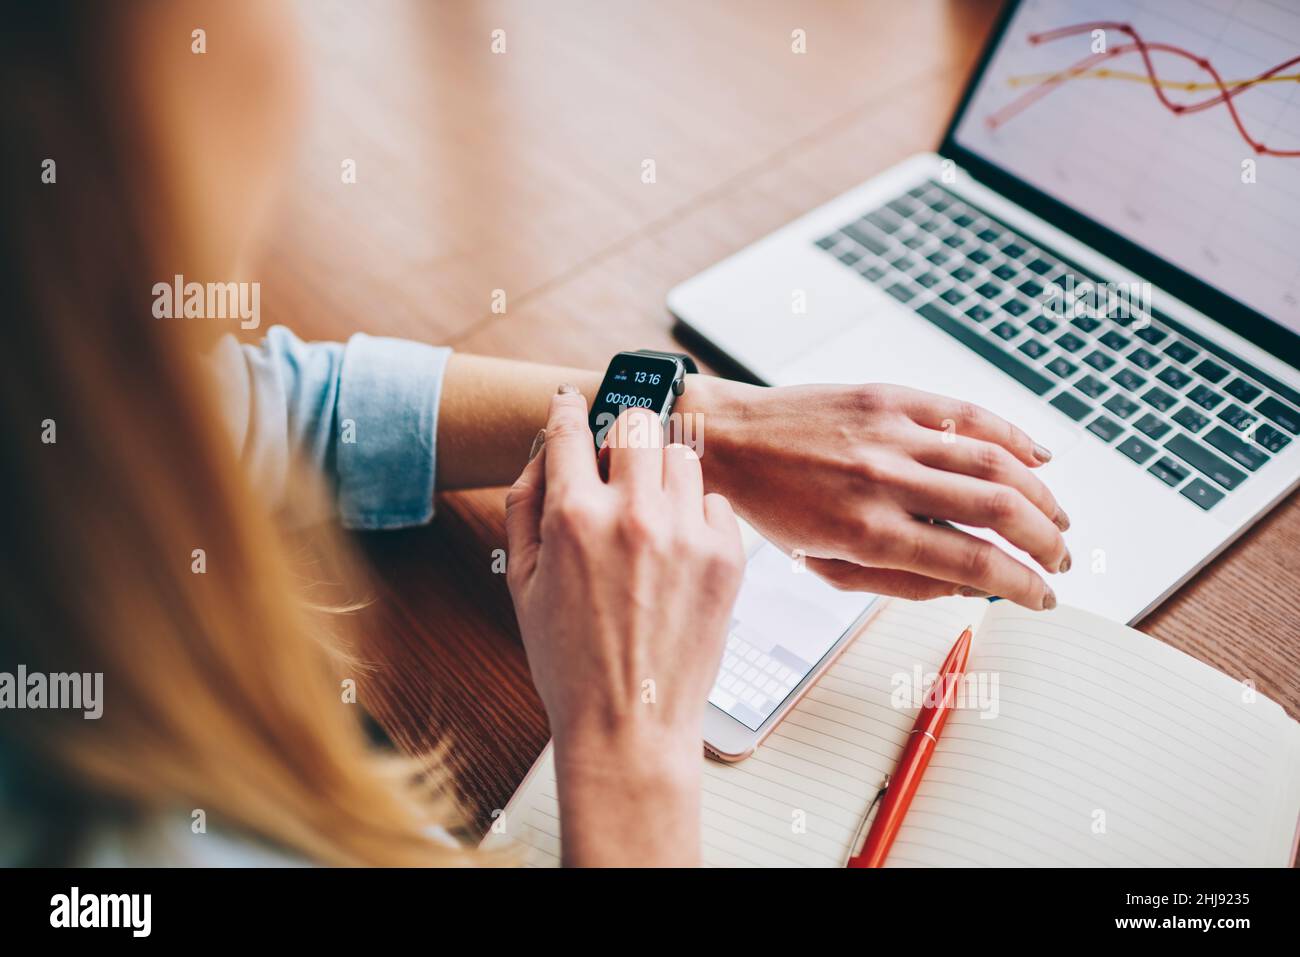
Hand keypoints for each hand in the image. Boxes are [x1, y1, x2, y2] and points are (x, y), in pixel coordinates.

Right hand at [504, 387, 744, 865]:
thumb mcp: (521, 581)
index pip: (570, 429)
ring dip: (661, 472)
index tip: (570, 404)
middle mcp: (634, 514)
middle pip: (636, 424)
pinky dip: (697, 515)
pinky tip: (678, 549)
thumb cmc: (569, 659)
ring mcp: (686, 533)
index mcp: (574, 516)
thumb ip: (525, 505)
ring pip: (681, 456)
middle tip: (617, 462)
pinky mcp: (727, 556)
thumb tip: (541, 452)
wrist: (629, 722)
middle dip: (621, 435)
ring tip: (649, 512)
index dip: (566, 411)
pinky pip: (716, 502)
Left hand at [685, 379, 1068, 609]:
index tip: (1043, 598)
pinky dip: (1013, 434)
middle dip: (1047, 542)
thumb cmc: (774, 510)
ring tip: (1059, 519)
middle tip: (1061, 561)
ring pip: (996, 460)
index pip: (973, 563)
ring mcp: (890, 433)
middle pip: (1000, 510)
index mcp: (867, 532)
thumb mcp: (826, 567)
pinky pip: (967, 414)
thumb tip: (972, 586)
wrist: (730, 440)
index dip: (1022, 585)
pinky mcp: (890, 397)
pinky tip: (1038, 458)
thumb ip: (902, 582)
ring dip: (1042, 494)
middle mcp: (885, 480)